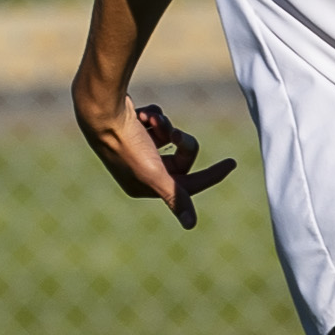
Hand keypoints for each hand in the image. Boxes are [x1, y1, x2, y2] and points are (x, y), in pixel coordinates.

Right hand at [83, 101, 235, 229]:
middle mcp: (141, 170)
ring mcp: (137, 149)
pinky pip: (160, 123)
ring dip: (165, 125)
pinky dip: (154, 115)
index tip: (232, 163)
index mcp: (145, 186)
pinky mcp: (135, 130)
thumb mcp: (155, 173)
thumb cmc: (127, 143)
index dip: (213, 175)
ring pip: (172, 137)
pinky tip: (141, 113)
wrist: (101, 109)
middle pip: (183, 157)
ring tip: (151, 118)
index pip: (189, 184)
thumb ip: (175, 196)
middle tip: (172, 130)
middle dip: (180, 139)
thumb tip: (190, 225)